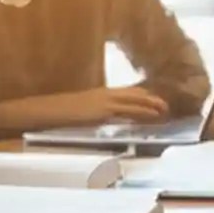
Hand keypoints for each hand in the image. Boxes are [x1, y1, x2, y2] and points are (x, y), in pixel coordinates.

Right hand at [47, 87, 170, 126]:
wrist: (48, 111)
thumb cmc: (61, 113)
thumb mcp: (84, 111)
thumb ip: (98, 114)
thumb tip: (107, 120)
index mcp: (102, 93)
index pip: (128, 92)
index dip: (143, 95)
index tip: (155, 99)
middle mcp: (106, 94)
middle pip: (136, 93)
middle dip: (152, 98)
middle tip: (166, 105)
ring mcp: (105, 101)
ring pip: (136, 100)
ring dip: (152, 104)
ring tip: (165, 110)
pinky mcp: (103, 111)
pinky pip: (128, 110)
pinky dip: (142, 112)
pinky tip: (152, 116)